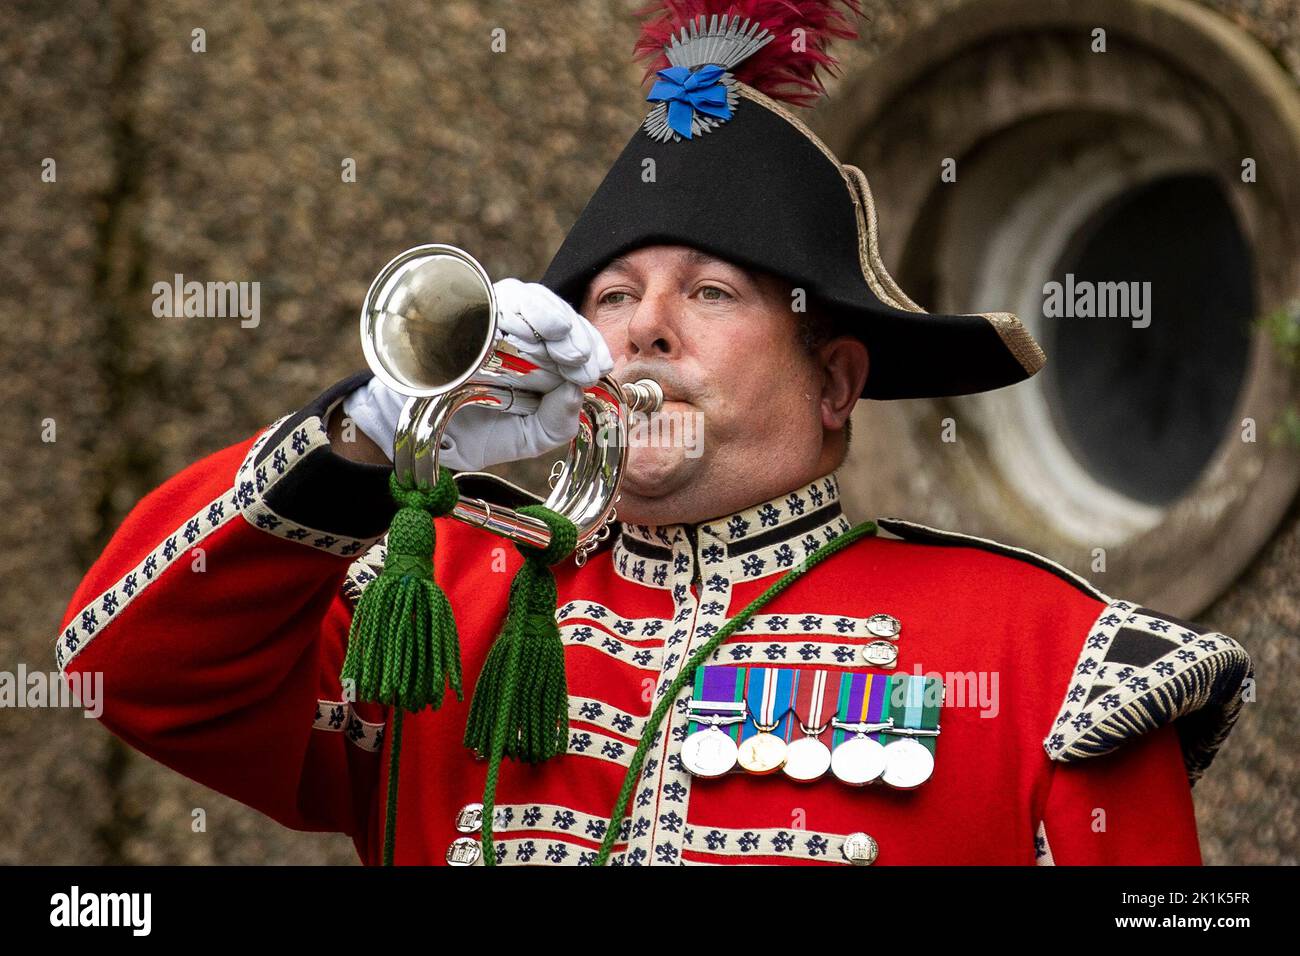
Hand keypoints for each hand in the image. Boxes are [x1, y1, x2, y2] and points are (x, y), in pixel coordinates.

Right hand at [341, 278, 612, 470]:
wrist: (413, 435)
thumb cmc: (473, 429)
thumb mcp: (525, 436)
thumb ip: (556, 422)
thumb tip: (575, 393)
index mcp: (537, 352)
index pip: (571, 336)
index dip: (588, 345)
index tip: (597, 367)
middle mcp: (515, 328)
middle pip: (555, 313)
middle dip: (574, 334)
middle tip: (582, 360)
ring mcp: (485, 313)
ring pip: (528, 298)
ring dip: (551, 319)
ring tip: (564, 346)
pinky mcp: (457, 307)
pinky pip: (489, 297)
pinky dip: (514, 309)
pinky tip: (533, 326)